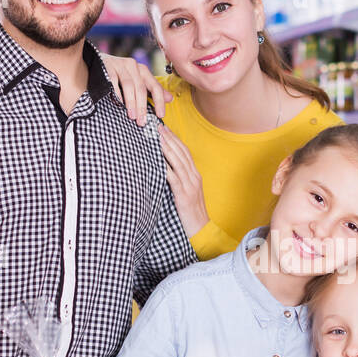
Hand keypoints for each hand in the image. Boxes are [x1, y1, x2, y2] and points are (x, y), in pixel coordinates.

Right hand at [98, 53, 171, 124]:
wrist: (97, 63)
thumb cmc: (120, 76)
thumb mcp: (138, 82)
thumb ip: (152, 90)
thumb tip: (170, 99)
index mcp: (143, 70)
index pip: (155, 87)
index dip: (159, 102)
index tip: (160, 115)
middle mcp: (133, 66)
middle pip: (141, 88)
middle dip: (143, 107)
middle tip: (142, 122)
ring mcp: (119, 65)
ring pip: (129, 86)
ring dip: (131, 103)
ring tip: (132, 116)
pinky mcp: (107, 68)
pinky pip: (113, 82)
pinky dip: (117, 94)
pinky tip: (118, 104)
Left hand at [156, 122, 210, 238]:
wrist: (201, 230)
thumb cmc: (191, 213)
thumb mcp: (186, 193)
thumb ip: (178, 180)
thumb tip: (165, 169)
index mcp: (195, 175)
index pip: (185, 152)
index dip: (174, 139)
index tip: (164, 128)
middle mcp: (194, 177)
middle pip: (181, 153)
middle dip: (169, 138)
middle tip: (157, 126)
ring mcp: (190, 186)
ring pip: (178, 162)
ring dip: (167, 148)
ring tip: (156, 137)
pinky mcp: (183, 195)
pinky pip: (173, 178)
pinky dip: (165, 167)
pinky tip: (157, 160)